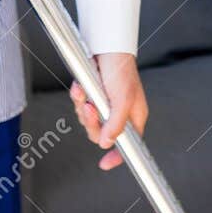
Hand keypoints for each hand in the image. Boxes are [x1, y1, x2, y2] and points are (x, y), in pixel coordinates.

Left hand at [69, 53, 147, 170]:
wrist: (106, 47)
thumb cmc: (121, 70)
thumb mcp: (122, 100)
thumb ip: (115, 124)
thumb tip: (106, 144)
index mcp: (133, 117)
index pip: (128, 145)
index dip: (118, 156)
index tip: (106, 164)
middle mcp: (119, 115)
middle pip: (100, 134)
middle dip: (91, 121)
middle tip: (90, 107)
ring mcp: (105, 106)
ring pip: (88, 120)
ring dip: (82, 106)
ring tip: (84, 91)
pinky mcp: (93, 97)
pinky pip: (81, 106)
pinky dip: (78, 97)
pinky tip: (79, 87)